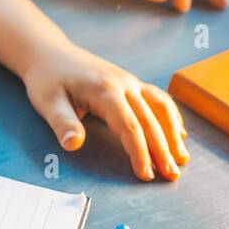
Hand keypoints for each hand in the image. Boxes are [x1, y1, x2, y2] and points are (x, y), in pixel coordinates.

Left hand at [20, 41, 188, 181]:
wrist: (49, 52)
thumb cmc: (47, 79)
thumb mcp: (47, 102)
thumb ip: (63, 123)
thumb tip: (73, 145)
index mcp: (105, 90)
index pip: (129, 126)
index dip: (139, 152)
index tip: (145, 174)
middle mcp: (124, 84)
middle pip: (150, 120)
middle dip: (163, 149)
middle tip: (172, 175)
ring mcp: (130, 81)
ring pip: (160, 108)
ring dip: (173, 133)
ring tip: (182, 158)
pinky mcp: (131, 82)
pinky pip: (158, 99)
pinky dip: (170, 116)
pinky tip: (178, 133)